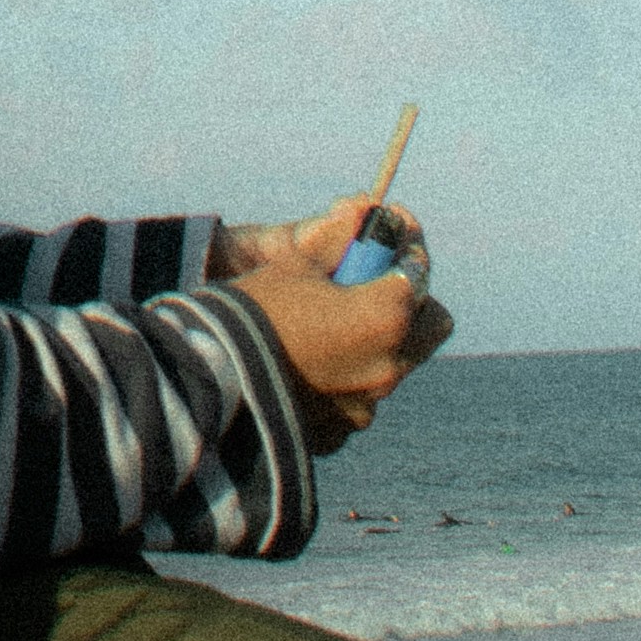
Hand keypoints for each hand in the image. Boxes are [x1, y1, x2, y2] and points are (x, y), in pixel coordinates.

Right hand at [224, 198, 450, 454]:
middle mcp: (390, 366)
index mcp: (385, 318)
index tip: (392, 234)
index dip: (405, 248)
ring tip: (327, 323)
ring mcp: (369, 404)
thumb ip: (340, 240)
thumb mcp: (296, 261)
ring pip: (395, 360)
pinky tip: (307, 359)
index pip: (418, 273)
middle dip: (407, 299)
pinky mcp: (345, 430)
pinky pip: (360, 392)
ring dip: (376, 338)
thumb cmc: (255, 307)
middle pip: (428, 324)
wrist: (212, 374)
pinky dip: (346, 373)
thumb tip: (366, 210)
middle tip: (370, 282)